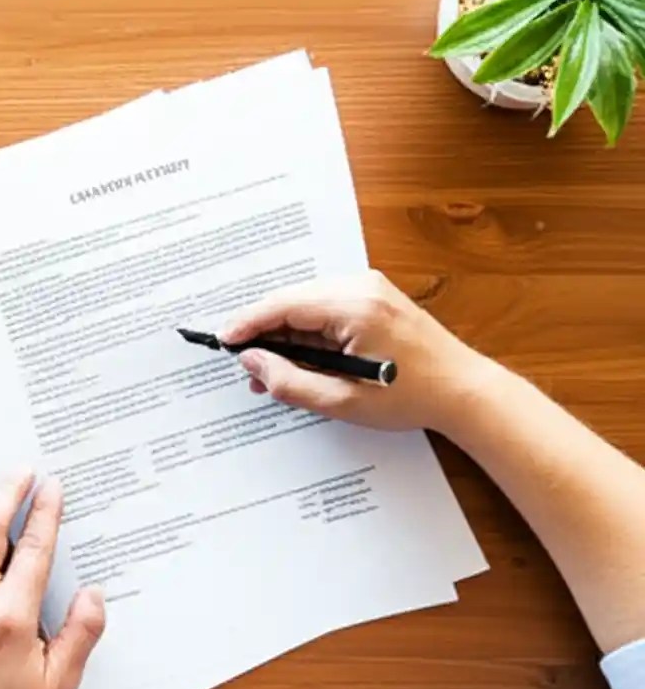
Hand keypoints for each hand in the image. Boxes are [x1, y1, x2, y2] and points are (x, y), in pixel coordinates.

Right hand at [222, 271, 490, 432]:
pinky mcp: (374, 298)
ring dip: (285, 335)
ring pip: (306, 305)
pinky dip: (307, 332)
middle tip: (246, 367)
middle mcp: (361, 287)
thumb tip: (253, 363)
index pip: (284, 306)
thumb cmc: (414, 397)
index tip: (223, 340)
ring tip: (271, 372)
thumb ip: (290, 381)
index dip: (248, 323)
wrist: (464, 391)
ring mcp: (370, 289)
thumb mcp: (343, 401)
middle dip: (265, 334)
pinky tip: (299, 359)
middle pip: (292, 302)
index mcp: (354, 307)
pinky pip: (326, 308)